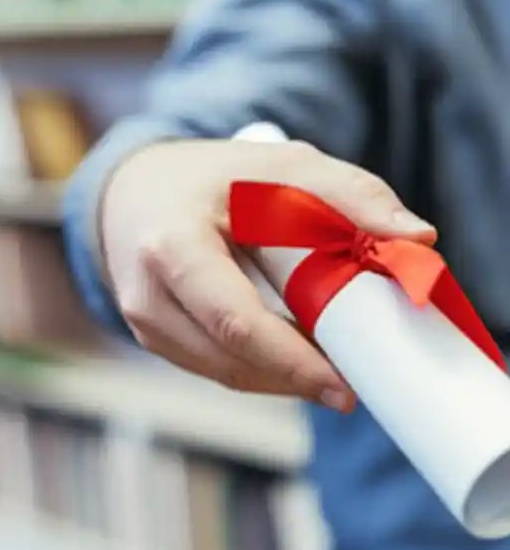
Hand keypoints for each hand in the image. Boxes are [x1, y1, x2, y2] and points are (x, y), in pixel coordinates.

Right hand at [98, 138, 435, 410]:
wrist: (132, 189)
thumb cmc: (210, 177)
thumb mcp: (279, 165)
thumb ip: (351, 193)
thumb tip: (417, 237)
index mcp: (172, 246)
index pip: (234, 321)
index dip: (292, 361)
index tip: (345, 384)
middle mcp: (145, 293)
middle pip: (230, 359)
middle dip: (295, 377)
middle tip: (352, 384)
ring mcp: (142, 322)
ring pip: (223, 372)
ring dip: (279, 376)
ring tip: (330, 364)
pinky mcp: (152, 339)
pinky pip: (213, 367)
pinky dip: (257, 367)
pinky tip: (293, 354)